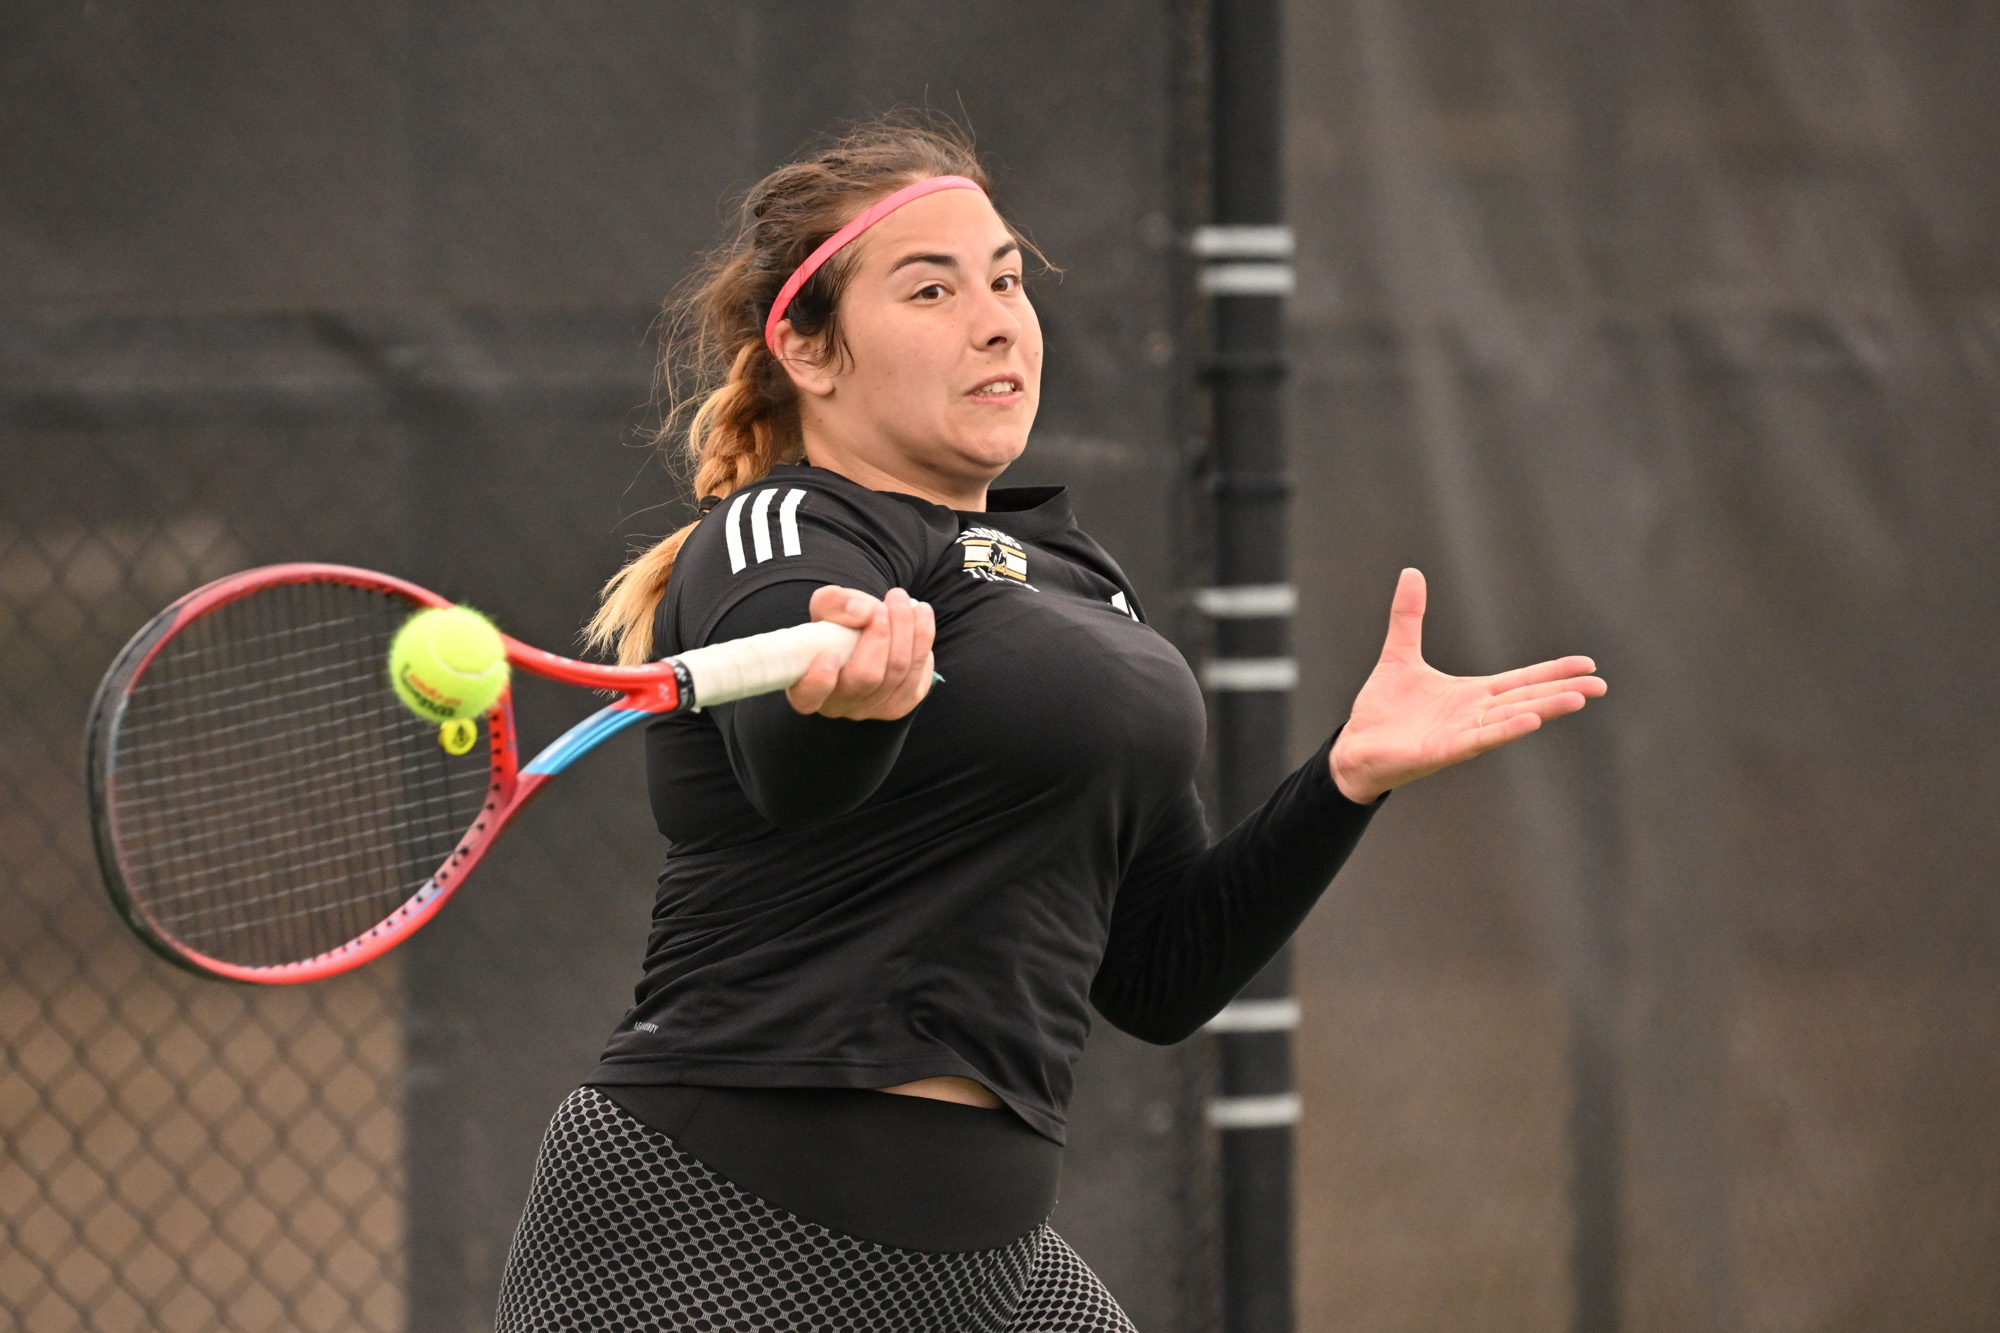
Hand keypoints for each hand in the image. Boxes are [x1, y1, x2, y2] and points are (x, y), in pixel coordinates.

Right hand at [786, 585, 936, 720]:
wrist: (865, 633)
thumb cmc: (837, 624)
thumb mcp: (826, 606)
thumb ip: (836, 603)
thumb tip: (865, 612)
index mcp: (807, 686)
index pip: (808, 698)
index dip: (819, 681)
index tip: (829, 654)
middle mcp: (838, 705)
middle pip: (866, 676)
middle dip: (881, 633)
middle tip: (887, 598)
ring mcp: (870, 709)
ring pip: (898, 671)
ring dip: (907, 628)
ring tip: (902, 598)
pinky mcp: (900, 704)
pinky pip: (919, 674)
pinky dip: (923, 638)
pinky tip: (919, 615)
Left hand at [1329, 569, 1606, 803]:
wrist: (1355, 747)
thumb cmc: (1383, 709)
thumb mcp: (1399, 654)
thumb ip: (1409, 616)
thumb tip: (1411, 572)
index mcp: (1471, 694)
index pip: (1520, 681)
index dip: (1551, 672)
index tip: (1587, 664)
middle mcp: (1473, 715)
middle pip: (1526, 700)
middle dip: (1562, 692)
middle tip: (1600, 686)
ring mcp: (1460, 734)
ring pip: (1509, 719)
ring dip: (1543, 709)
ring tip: (1576, 700)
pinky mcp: (1442, 751)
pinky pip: (1478, 740)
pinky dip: (1504, 731)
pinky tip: (1531, 723)